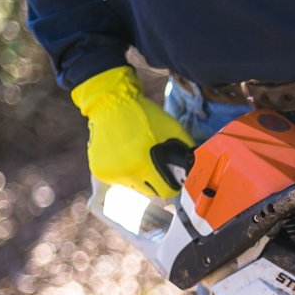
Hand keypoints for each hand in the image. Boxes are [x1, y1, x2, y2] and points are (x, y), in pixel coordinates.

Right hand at [72, 66, 194, 197]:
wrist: (110, 103)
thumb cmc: (144, 115)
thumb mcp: (173, 129)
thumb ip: (185, 149)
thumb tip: (195, 165)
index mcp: (144, 164)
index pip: (165, 192)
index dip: (173, 185)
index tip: (173, 178)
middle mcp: (125, 172)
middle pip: (149, 191)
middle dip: (156, 180)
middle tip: (156, 164)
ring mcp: (110, 173)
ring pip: (133, 186)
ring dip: (139, 176)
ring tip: (138, 154)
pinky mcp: (100, 171)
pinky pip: (119, 179)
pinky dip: (124, 170)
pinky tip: (125, 154)